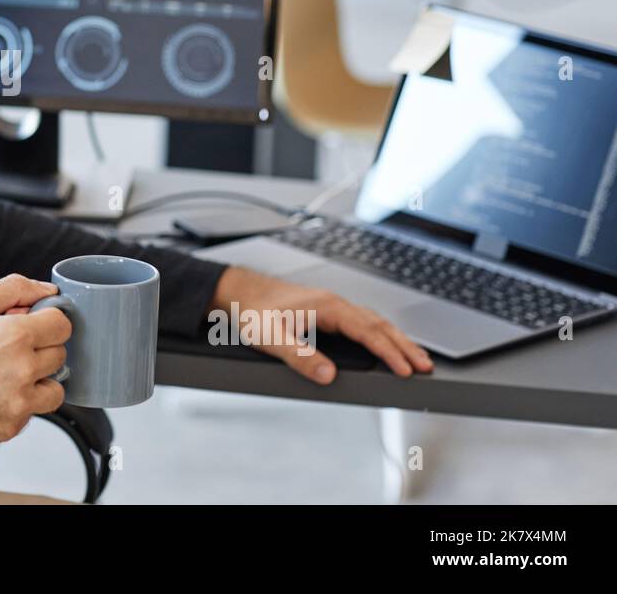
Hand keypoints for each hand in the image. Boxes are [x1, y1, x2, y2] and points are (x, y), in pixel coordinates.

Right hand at [0, 273, 71, 447]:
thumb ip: (14, 289)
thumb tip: (50, 291)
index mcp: (14, 336)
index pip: (63, 324)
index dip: (46, 322)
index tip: (30, 327)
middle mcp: (22, 370)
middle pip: (60, 354)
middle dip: (40, 349)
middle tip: (7, 350)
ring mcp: (19, 403)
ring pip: (56, 388)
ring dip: (39, 381)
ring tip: (6, 375)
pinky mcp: (12, 427)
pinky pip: (35, 411)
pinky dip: (21, 403)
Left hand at [209, 265, 433, 384]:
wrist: (240, 292)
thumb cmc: (253, 311)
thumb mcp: (270, 338)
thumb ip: (300, 357)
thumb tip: (328, 375)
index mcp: (326, 307)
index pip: (367, 331)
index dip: (388, 351)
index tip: (406, 369)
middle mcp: (334, 303)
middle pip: (378, 324)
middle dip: (404, 345)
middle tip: (426, 366)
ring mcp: (332, 306)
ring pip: (373, 322)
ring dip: (396, 339)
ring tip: (415, 358)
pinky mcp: (328, 311)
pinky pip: (363, 322)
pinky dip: (381, 334)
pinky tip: (385, 343)